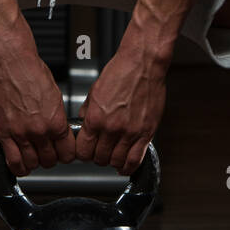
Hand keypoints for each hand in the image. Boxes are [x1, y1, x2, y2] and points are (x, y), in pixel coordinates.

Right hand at [0, 53, 75, 175]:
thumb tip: (58, 131)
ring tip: (33, 156)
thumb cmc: (33, 73)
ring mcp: (21, 133)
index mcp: (56, 122)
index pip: (67, 153)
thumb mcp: (55, 96)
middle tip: (47, 152)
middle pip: (50, 161)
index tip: (63, 152)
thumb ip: (56, 118)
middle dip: (50, 158)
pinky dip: (17, 167)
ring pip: (31, 164)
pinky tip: (20, 164)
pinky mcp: (4, 132)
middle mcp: (39, 131)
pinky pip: (12, 160)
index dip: (66, 154)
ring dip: (34, 163)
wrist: (12, 64)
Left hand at [75, 45, 166, 174]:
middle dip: (97, 157)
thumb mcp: (94, 91)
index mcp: (96, 118)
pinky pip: (136, 159)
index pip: (83, 151)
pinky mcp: (146, 132)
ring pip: (117, 162)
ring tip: (112, 155)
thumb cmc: (120, 72)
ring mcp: (130, 132)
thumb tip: (83, 124)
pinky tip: (125, 165)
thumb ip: (87, 111)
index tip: (86, 151)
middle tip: (100, 152)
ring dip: (112, 162)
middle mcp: (112, 128)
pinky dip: (129, 166)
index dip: (83, 153)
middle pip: (99, 159)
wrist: (142, 63)